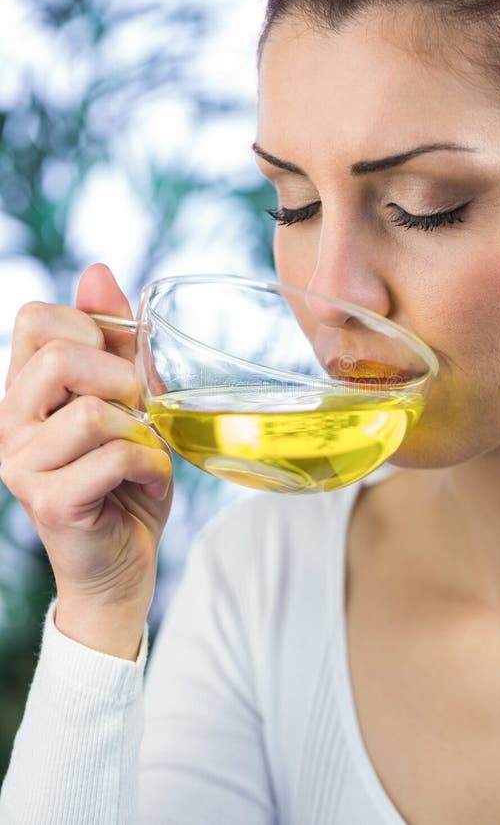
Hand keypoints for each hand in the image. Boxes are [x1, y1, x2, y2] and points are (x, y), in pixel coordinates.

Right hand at [0, 263, 172, 657]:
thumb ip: (112, 339)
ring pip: (94, 412)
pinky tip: (150, 481)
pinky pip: (116, 457)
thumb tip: (98, 271)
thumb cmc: (123, 477)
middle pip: (61, 356)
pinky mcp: (50, 502)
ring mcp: (22, 464)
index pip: (36, 317)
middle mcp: (9, 422)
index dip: (91, 328)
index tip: (116, 368)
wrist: (122, 560)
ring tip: (145, 452)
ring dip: (142, 431)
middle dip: (121, 377)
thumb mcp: (125, 399)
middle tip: (138, 410)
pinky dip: (153, 466)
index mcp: (23, 389)